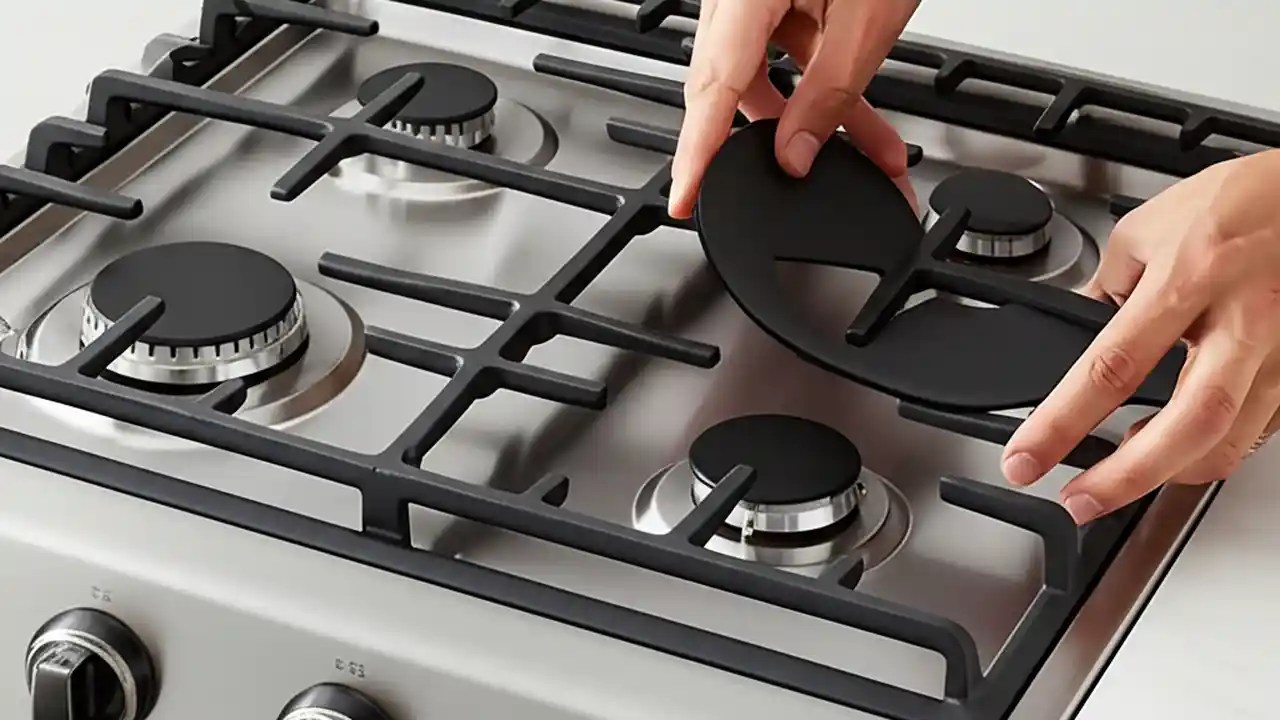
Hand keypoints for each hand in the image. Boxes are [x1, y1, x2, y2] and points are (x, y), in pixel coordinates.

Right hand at [667, 0, 920, 218]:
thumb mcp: (867, 21)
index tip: (685, 197)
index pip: (712, 88)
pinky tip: (862, 117)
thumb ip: (830, 95)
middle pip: (730, 84)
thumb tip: (796, 153)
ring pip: (763, 72)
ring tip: (863, 148)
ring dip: (809, 114)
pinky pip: (786, 48)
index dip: (697, 153)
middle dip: (767, 138)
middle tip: (784, 180)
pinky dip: (820, 82)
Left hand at [1002, 150, 1279, 523]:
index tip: (1025, 459)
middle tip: (1080, 501)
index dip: (1060, 422)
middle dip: (1127, 476)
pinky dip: (1216, 448)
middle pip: (1189, 422)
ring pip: (1232, 439)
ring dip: (1171, 471)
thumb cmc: (1247, 199)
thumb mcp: (1152, 226)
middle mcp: (1245, 318)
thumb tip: (1077, 326)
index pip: (1110, 366)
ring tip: (1124, 477)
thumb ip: (1110, 283)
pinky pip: (1261, 429)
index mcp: (1191, 276)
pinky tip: (1184, 449)